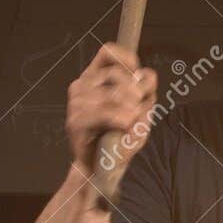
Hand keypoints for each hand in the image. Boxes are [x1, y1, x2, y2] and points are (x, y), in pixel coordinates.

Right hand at [66, 43, 157, 172]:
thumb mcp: (141, 111)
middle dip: (137, 92)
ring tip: (131, 122)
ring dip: (131, 109)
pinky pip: (105, 113)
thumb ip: (146, 91)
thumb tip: (147, 76)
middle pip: (117, 74)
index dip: (127, 58)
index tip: (139, 74)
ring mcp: (76, 103)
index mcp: (94, 77)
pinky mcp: (75, 121)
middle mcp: (82, 85)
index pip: (108, 52)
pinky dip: (121, 119)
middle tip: (139, 109)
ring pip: (114, 93)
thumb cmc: (121, 139)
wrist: (102, 169)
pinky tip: (125, 125)